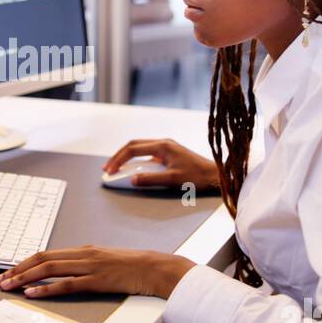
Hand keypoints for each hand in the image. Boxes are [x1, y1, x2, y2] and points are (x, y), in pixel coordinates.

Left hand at [0, 245, 195, 299]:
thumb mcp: (105, 260)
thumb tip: (65, 271)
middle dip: (17, 270)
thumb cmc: (133, 266)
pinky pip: (67, 284)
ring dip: (25, 278)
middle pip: (41, 258)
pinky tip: (33, 294)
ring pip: (50, 269)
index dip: (24, 263)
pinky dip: (47, 289)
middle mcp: (83, 254)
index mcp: (83, 249)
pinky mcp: (98, 280)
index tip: (8, 272)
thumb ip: (85, 263)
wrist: (156, 268)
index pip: (45, 253)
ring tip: (8, 287)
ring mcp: (90, 266)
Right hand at [103, 138, 219, 189]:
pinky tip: (133, 169)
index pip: (133, 149)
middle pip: (133, 145)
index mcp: (162, 145)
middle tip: (108, 168)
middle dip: (119, 156)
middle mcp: (163, 143)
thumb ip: (150, 179)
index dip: (119, 159)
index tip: (110, 170)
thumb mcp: (172, 180)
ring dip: (127, 157)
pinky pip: (147, 154)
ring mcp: (166, 147)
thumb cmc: (196, 176)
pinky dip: (136, 160)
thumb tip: (132, 179)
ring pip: (139, 148)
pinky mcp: (168, 153)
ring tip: (116, 168)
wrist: (213, 174)